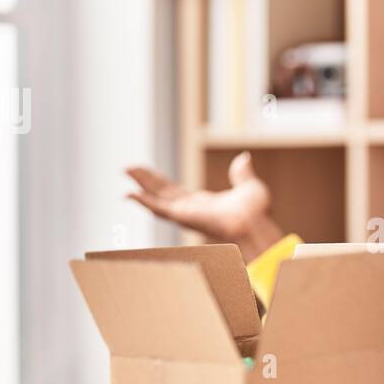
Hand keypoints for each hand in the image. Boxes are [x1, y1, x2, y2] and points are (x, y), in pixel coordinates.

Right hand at [125, 152, 284, 260]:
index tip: (145, 172)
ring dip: (140, 185)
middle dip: (144, 180)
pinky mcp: (183, 218)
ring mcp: (186, 215)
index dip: (159, 182)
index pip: (175, 192)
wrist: (257, 225)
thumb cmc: (257, 214)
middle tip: (127, 168)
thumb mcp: (249, 186)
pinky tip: (129, 194)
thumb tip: (243, 158)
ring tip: (125, 171)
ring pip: (156, 199)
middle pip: (161, 193)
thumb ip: (242, 173)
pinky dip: (144, 202)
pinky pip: (159, 210)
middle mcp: (191, 210)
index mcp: (203, 204)